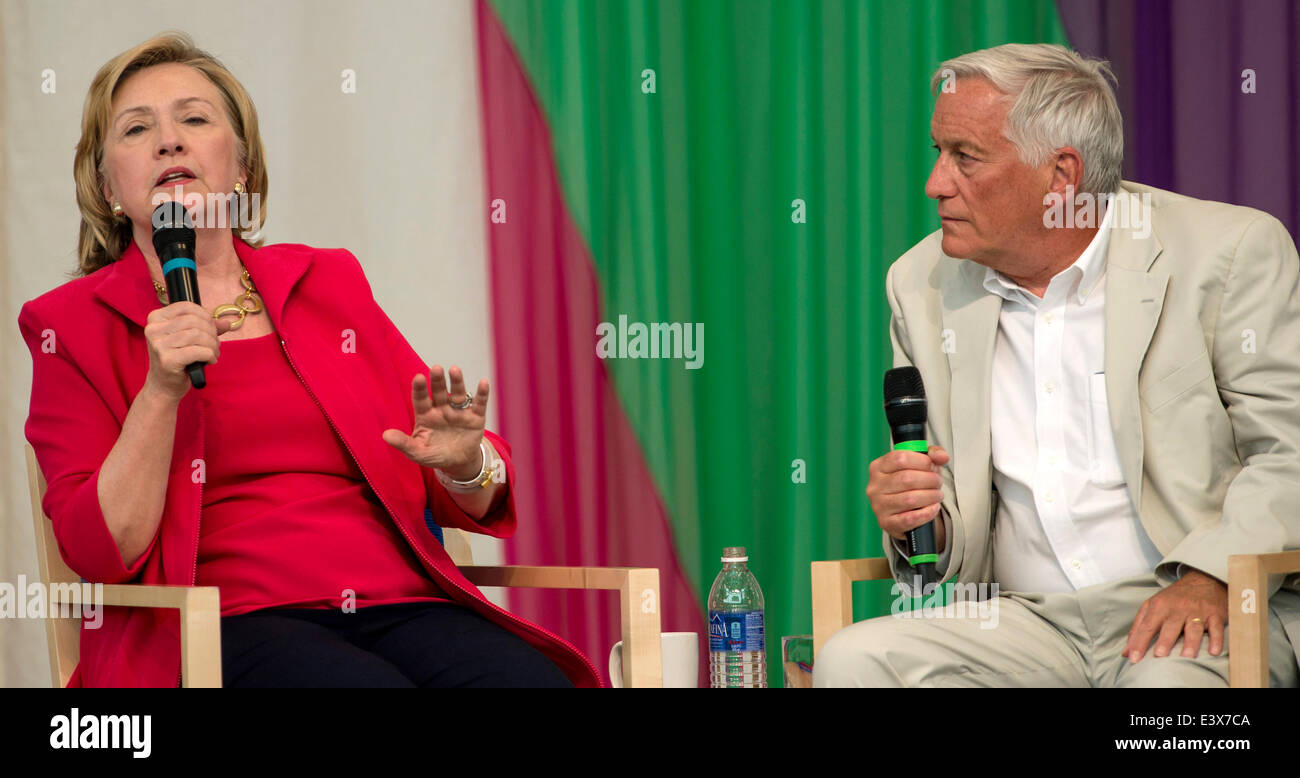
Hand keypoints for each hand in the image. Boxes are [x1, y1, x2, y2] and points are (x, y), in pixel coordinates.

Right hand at [142, 301, 232, 400]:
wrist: (163, 385)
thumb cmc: (177, 358)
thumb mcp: (188, 338)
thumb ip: (206, 327)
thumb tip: (226, 323)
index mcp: (155, 318)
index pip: (186, 307)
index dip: (205, 315)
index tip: (211, 327)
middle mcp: (153, 329)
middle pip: (194, 321)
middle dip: (211, 332)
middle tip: (214, 344)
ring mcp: (158, 345)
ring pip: (198, 335)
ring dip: (212, 345)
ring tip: (213, 353)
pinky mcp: (168, 360)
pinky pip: (199, 351)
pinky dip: (210, 355)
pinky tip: (209, 361)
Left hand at [382, 365, 488, 479]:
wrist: (458, 463)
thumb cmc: (434, 455)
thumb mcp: (417, 452)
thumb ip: (403, 443)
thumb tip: (385, 435)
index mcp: (426, 415)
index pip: (421, 399)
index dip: (420, 389)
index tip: (419, 378)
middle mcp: (442, 409)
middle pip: (439, 392)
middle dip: (437, 380)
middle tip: (436, 369)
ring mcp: (459, 411)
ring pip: (458, 394)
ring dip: (457, 382)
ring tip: (455, 370)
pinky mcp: (475, 417)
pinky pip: (479, 403)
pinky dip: (482, 394)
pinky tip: (484, 383)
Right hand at [866, 444, 948, 550]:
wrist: (901, 512)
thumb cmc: (909, 485)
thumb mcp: (919, 464)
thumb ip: (932, 454)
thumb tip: (942, 457)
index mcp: (878, 467)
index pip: (900, 458)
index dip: (922, 461)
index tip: (932, 465)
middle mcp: (875, 486)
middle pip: (907, 479)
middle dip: (930, 480)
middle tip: (938, 482)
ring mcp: (878, 505)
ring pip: (910, 499)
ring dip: (931, 496)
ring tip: (937, 495)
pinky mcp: (886, 522)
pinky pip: (909, 519)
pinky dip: (926, 513)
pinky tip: (933, 508)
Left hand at [1122, 569, 1228, 662]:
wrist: (1203, 579)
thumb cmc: (1173, 598)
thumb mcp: (1151, 607)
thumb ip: (1138, 629)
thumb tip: (1126, 652)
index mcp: (1159, 606)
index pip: (1147, 627)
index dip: (1139, 642)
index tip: (1133, 658)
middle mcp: (1177, 608)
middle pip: (1170, 627)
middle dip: (1164, 641)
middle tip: (1159, 655)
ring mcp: (1197, 611)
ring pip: (1193, 627)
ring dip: (1190, 642)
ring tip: (1186, 656)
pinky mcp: (1215, 614)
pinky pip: (1216, 628)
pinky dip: (1216, 639)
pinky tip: (1214, 652)